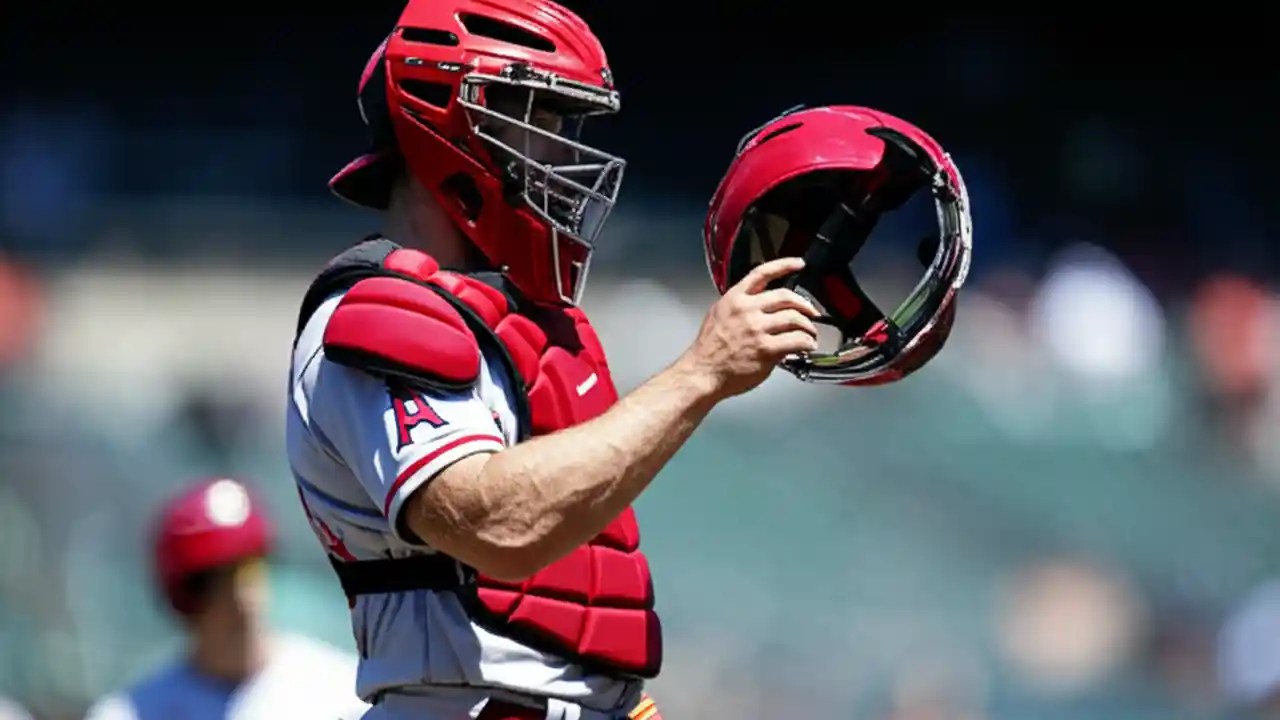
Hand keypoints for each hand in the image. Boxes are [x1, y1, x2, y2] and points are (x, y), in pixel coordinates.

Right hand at [678, 257, 819, 399]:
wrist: (702, 372)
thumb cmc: (709, 349)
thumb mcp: (718, 314)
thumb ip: (740, 306)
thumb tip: (761, 305)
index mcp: (735, 298)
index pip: (762, 273)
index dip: (784, 265)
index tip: (798, 264)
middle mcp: (747, 310)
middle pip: (786, 297)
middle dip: (805, 304)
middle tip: (812, 312)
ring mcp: (757, 329)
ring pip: (795, 318)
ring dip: (808, 327)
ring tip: (810, 334)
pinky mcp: (766, 349)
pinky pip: (796, 340)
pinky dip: (807, 343)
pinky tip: (807, 346)